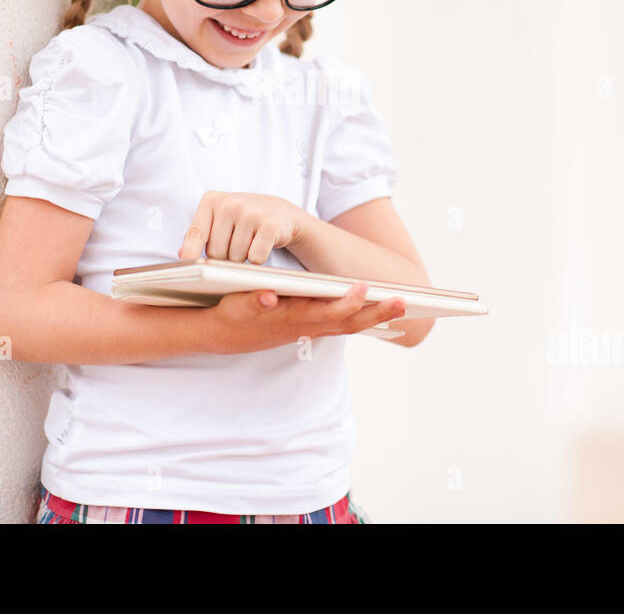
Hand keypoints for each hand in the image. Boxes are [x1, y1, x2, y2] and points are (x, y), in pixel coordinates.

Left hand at [177, 191, 305, 263]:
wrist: (283, 214)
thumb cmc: (245, 220)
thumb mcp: (219, 220)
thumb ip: (200, 235)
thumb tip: (182, 253)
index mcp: (211, 200)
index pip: (196, 233)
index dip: (190, 252)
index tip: (185, 265)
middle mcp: (230, 203)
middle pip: (215, 253)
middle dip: (224, 258)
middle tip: (236, 245)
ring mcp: (251, 213)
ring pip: (235, 257)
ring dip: (242, 258)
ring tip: (251, 243)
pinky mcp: (270, 225)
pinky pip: (255, 258)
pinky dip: (258, 260)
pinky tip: (263, 245)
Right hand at [201, 282, 406, 354]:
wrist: (221, 336)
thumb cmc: (231, 315)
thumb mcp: (235, 307)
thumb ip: (253, 301)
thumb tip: (269, 296)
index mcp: (291, 318)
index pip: (325, 312)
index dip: (347, 302)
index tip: (364, 287)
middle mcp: (305, 327)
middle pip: (347, 323)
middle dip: (376, 313)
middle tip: (402, 301)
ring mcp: (308, 331)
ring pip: (348, 326)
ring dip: (375, 318)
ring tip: (399, 306)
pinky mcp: (308, 329)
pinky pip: (341, 327)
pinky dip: (361, 320)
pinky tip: (378, 314)